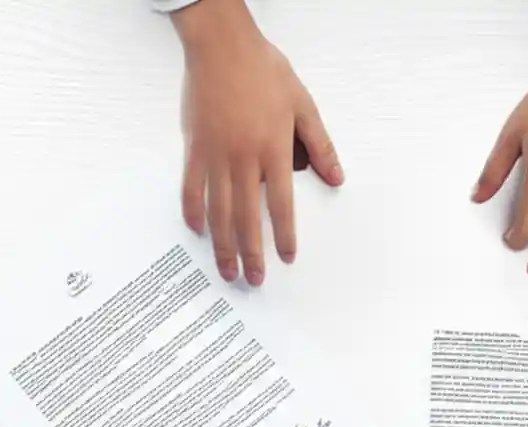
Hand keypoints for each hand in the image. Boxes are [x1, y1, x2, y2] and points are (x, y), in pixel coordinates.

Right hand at [173, 0, 342, 286]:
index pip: (280, 205)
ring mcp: (215, 156)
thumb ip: (319, 145)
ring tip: (227, 270)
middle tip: (253, 280)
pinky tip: (200, 231)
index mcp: (273, 150)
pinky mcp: (194, 148)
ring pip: (218, 212)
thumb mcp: (303, 105)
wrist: (221, 46)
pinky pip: (191, 189)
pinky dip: (194, 213)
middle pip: (247, 218)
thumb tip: (336, 178)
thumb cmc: (264, 71)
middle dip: (251, 254)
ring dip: (223, 245)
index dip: (283, 235)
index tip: (287, 257)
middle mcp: (243, 159)